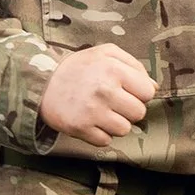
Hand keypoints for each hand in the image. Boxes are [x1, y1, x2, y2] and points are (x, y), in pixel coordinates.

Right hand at [39, 44, 155, 147]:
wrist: (41, 82)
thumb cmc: (79, 67)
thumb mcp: (106, 53)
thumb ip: (134, 65)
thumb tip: (153, 87)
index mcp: (114, 69)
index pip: (148, 92)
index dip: (139, 93)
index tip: (127, 91)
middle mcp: (105, 90)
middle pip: (139, 113)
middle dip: (129, 110)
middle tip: (114, 103)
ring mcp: (92, 111)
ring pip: (124, 129)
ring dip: (116, 124)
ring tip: (102, 113)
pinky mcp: (80, 128)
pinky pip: (105, 141)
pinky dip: (100, 135)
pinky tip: (91, 122)